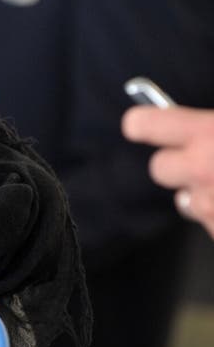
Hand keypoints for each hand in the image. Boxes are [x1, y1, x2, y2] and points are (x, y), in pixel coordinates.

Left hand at [122, 105, 213, 237]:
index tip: (140, 124)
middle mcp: (201, 169)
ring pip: (187, 201)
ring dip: (204, 194)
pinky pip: (211, 223)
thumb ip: (207, 125)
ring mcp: (209, 206)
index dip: (143, 124)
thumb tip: (193, 124)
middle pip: (160, 167)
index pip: (144, 124)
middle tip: (207, 159)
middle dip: (179, 165)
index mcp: (208, 133)